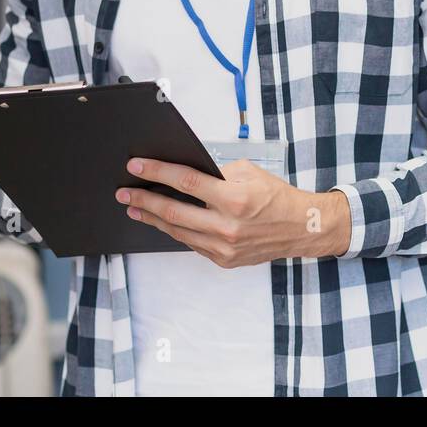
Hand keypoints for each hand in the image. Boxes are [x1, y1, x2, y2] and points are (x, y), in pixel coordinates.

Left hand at [115, 157, 350, 266]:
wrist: (301, 229)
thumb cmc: (276, 196)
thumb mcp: (248, 173)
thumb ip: (216, 174)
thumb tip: (184, 174)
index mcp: (234, 198)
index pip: (185, 183)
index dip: (157, 173)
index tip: (137, 166)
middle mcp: (227, 226)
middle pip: (173, 212)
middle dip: (144, 200)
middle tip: (124, 193)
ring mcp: (224, 247)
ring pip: (177, 231)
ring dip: (152, 218)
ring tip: (135, 208)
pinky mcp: (223, 260)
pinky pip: (191, 243)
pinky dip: (174, 231)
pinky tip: (161, 221)